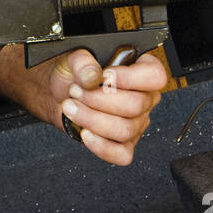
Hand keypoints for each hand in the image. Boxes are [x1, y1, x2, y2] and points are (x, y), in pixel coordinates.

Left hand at [49, 50, 164, 165]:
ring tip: (72, 107)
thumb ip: (83, 62)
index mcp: (141, 73)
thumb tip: (93, 76)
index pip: (154, 77)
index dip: (130, 78)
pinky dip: (100, 145)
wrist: (58, 94)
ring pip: (125, 130)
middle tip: (77, 92)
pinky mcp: (123, 145)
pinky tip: (85, 132)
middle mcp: (144, 99)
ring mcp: (136, 124)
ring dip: (92, 119)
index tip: (104, 76)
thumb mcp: (74, 58)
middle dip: (99, 100)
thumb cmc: (73, 74)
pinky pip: (121, 154)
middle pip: (135, 106)